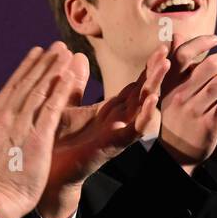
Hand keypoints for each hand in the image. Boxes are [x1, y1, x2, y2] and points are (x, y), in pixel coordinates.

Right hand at [0, 44, 76, 217]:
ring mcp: (21, 125)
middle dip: (44, 62)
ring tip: (66, 52)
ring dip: (54, 69)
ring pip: (40, 90)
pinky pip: (51, 109)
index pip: (13, 85)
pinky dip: (60, 91)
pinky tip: (69, 77)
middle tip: (58, 45)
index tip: (37, 51)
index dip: (27, 66)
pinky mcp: (37, 138)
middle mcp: (7, 116)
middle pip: (28, 82)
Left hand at [38, 44, 170, 217]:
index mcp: (110, 110)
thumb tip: (75, 54)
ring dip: (155, 85)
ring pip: (144, 106)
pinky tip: (151, 100)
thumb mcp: (65, 104)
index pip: (135, 84)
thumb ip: (73, 82)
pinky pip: (135, 130)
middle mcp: (119, 120)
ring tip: (166, 64)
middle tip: (168, 47)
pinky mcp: (114, 145)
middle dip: (156, 70)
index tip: (162, 45)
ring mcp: (119, 132)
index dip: (148, 66)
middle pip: (144, 91)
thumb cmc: (57, 142)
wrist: (48, 172)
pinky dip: (144, 115)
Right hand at [157, 34, 216, 172]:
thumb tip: (177, 34)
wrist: (174, 155)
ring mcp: (194, 111)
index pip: (183, 55)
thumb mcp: (169, 92)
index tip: (216, 39)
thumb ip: (176, 65)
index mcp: (170, 86)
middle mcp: (181, 96)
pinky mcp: (209, 125)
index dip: (202, 42)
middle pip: (208, 66)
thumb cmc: (175, 117)